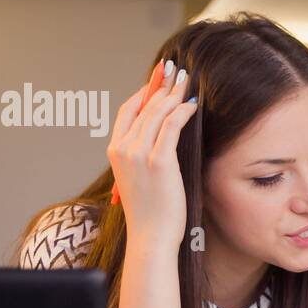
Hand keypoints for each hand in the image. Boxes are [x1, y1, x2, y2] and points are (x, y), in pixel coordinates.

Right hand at [106, 60, 196, 250]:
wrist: (150, 235)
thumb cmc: (150, 211)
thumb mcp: (139, 176)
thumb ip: (143, 153)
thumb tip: (161, 133)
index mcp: (115, 150)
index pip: (127, 110)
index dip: (144, 92)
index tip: (159, 79)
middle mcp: (123, 148)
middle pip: (144, 106)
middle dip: (163, 86)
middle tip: (178, 72)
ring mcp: (139, 154)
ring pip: (157, 112)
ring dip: (174, 94)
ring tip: (188, 83)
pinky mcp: (159, 161)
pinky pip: (171, 126)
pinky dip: (182, 111)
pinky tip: (192, 105)